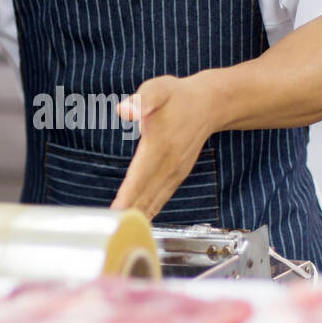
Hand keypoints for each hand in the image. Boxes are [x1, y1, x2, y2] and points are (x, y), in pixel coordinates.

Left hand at [110, 73, 215, 218]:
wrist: (209, 104)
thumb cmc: (179, 97)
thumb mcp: (158, 90)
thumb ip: (142, 100)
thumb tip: (125, 110)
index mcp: (159, 147)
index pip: (139, 177)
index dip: (127, 196)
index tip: (116, 213)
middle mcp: (168, 164)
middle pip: (146, 195)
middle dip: (129, 214)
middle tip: (111, 231)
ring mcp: (175, 172)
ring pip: (154, 200)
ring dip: (139, 216)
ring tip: (122, 232)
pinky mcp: (178, 174)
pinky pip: (162, 197)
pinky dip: (150, 211)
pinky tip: (141, 220)